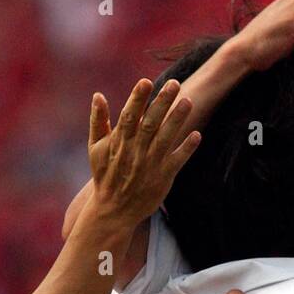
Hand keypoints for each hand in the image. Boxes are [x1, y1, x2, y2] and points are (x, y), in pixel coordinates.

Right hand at [85, 78, 200, 231]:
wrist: (113, 211)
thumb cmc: (105, 175)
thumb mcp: (95, 149)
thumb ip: (98, 121)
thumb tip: (98, 95)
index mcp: (119, 142)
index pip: (129, 116)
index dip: (138, 99)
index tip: (146, 81)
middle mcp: (135, 151)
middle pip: (151, 123)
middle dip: (163, 102)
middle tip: (175, 83)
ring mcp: (150, 165)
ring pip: (166, 138)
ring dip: (177, 120)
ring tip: (188, 101)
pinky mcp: (163, 178)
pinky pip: (177, 161)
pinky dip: (186, 148)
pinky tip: (197, 134)